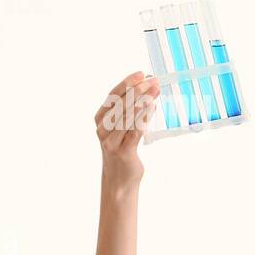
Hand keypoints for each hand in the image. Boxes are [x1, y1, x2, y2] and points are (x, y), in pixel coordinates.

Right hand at [94, 71, 158, 186]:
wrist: (118, 180)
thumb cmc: (122, 150)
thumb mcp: (120, 128)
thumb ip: (129, 110)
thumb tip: (147, 88)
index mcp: (100, 119)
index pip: (113, 95)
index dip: (127, 83)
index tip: (141, 74)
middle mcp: (102, 128)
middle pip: (120, 104)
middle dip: (138, 90)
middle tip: (153, 81)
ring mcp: (110, 141)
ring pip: (127, 116)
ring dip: (143, 101)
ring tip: (155, 91)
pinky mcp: (122, 152)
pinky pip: (135, 131)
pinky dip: (144, 118)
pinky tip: (152, 108)